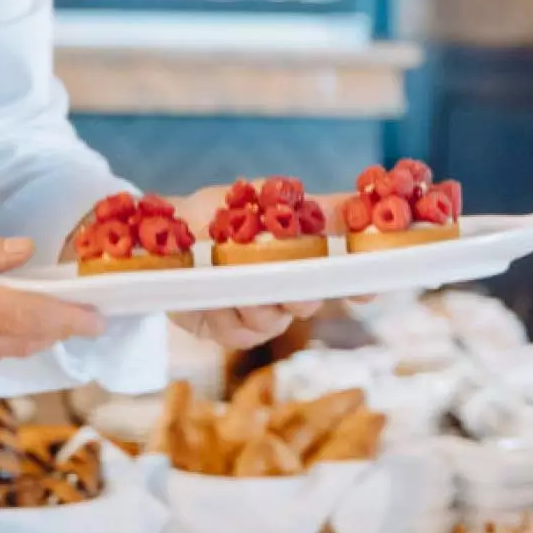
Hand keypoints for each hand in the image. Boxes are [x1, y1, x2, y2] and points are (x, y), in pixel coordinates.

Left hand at [169, 185, 350, 346]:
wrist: (165, 230)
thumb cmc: (221, 211)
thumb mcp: (269, 197)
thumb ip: (315, 207)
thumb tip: (360, 204)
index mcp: (302, 259)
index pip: (342, 276)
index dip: (359, 284)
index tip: (367, 288)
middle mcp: (286, 291)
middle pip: (307, 304)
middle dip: (293, 290)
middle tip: (275, 270)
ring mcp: (259, 315)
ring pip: (271, 322)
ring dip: (248, 298)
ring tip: (225, 272)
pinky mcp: (228, 332)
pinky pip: (238, 335)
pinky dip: (222, 313)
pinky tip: (208, 295)